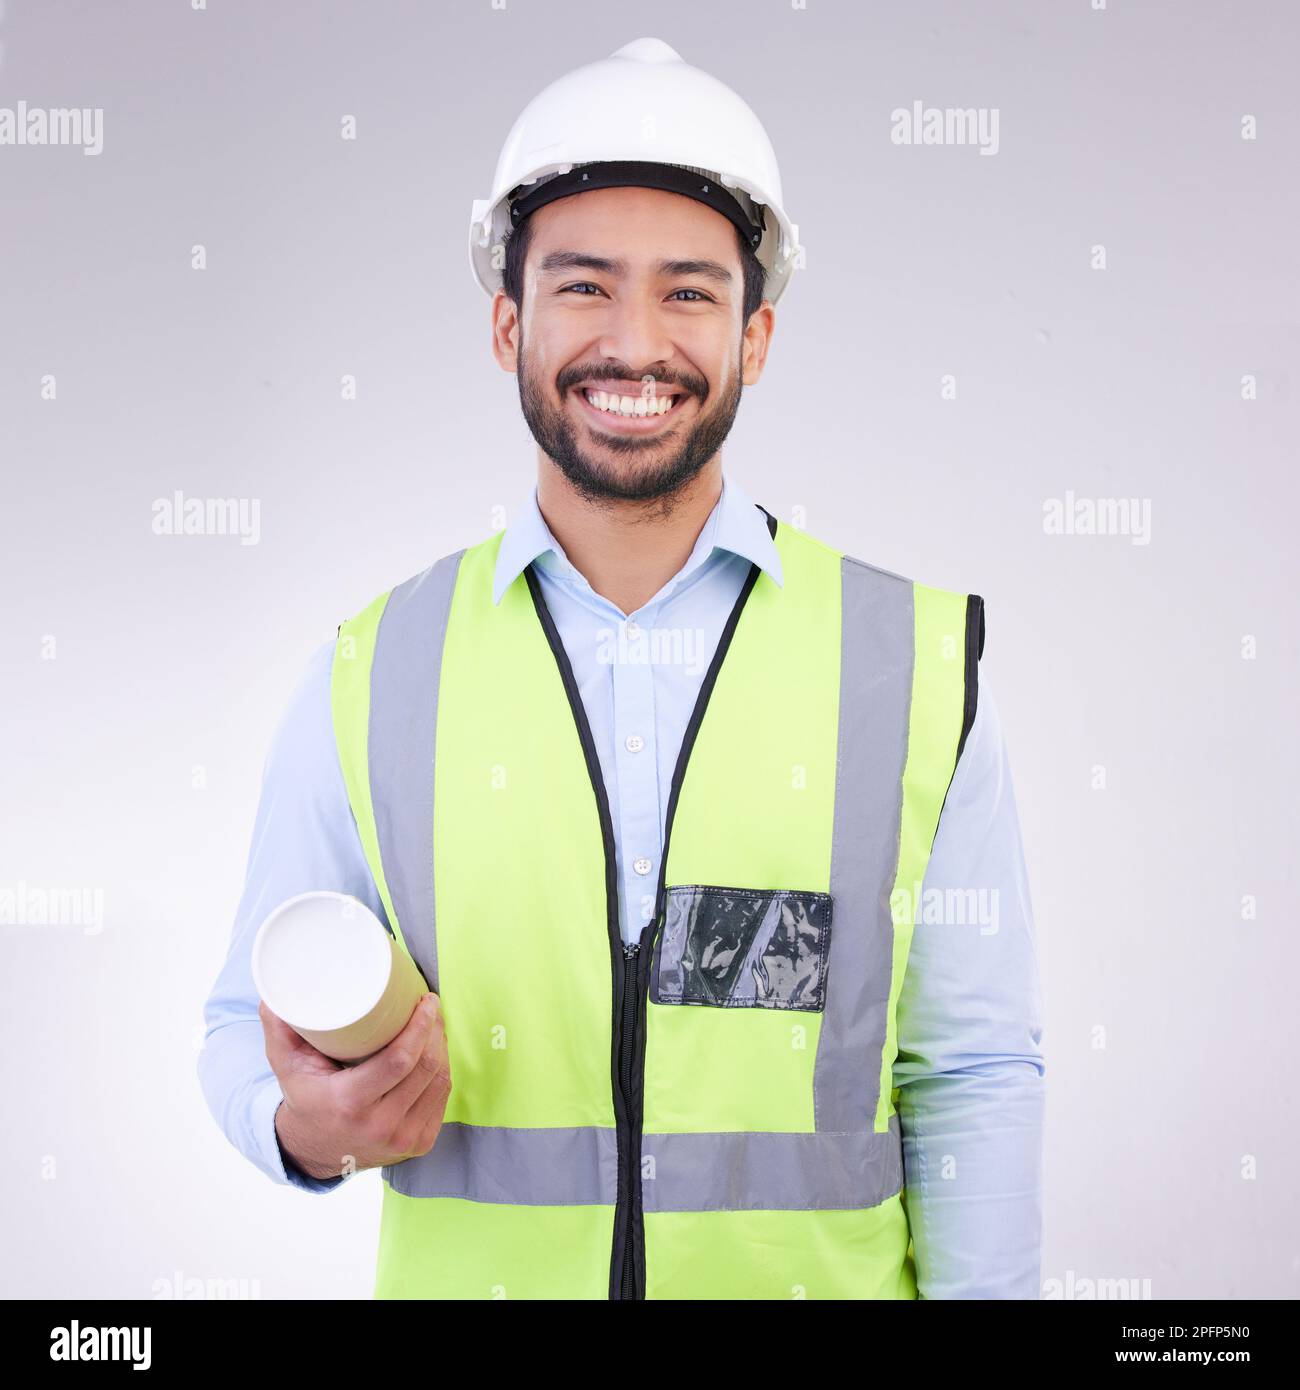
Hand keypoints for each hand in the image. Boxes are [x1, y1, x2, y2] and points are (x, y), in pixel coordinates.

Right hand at [261, 992, 451, 1180]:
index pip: (399, 1061)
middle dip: (434, 1030)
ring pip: (439, 1081)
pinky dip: (442, 1071)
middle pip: (425, 1068)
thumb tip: (272, 995)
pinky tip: (435, 1052)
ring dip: (441, 1047)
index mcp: (349, 1104)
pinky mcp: (419, 1144)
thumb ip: (280, 1029)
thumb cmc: (304, 1098)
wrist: (314, 1150)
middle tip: (430, 1006)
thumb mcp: (286, 1066)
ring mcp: (403, 1139)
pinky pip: (442, 1100)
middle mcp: (380, 1126)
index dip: (419, 1027)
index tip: (425, 1001)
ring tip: (433, 1024)